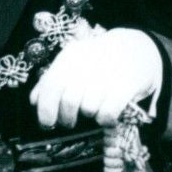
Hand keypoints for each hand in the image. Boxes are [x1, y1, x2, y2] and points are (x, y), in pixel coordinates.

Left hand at [29, 24, 162, 129]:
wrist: (137, 47)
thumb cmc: (98, 60)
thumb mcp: (73, 62)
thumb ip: (51, 80)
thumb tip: (34, 100)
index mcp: (70, 57)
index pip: (51, 85)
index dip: (46, 109)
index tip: (47, 124)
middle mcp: (88, 64)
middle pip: (70, 101)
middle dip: (67, 118)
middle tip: (69, 122)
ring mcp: (109, 75)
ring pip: (89, 108)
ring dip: (89, 115)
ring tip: (94, 109)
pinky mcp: (126, 86)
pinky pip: (108, 113)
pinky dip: (104, 120)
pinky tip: (107, 114)